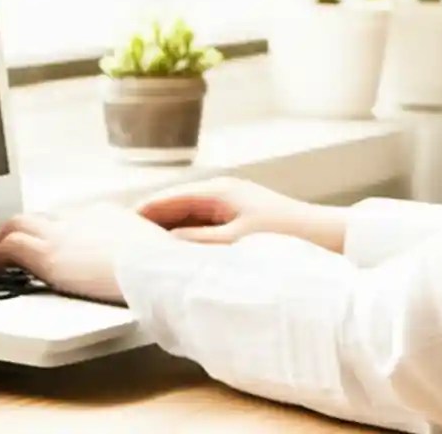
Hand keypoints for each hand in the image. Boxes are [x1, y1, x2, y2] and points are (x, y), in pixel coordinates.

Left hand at [0, 204, 171, 304]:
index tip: (47, 247)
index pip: (69, 219)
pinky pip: (9, 246)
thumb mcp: (155, 258)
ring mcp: (64, 233)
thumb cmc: (167, 270)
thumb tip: (146, 271)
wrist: (159, 269)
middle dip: (20, 231)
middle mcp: (82, 217)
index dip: (53, 233)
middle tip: (6, 249)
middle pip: (40, 216)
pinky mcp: (50, 254)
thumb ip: (140, 259)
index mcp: (108, 216)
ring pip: (16, 223)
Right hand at [137, 177, 346, 252]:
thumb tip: (162, 242)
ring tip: (147, 249)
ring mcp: (232, 202)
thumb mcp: (231, 244)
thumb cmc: (281, 236)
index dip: (140, 214)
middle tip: (124, 241)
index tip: (114, 228)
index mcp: (217, 191)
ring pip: (189, 216)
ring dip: (170, 230)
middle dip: (151, 222)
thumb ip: (193, 242)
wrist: (327, 237)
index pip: (166, 199)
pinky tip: (181, 251)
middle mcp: (222, 190)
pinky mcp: (242, 215)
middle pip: (175, 205)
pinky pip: (204, 222)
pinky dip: (189, 234)